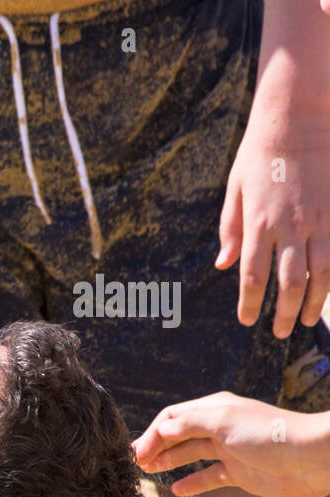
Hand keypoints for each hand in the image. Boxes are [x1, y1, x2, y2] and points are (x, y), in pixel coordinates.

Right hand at [133, 391, 329, 496]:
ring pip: (189, 455)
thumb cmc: (269, 434)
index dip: (152, 434)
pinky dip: (192, 483)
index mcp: (214, 409)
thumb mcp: (221, 421)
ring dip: (168, 461)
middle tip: (135, 463)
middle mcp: (218, 427)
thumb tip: (160, 429)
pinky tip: (178, 489)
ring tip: (148, 472)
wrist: (311, 458)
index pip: (172, 418)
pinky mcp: (238, 473)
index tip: (136, 452)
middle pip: (178, 436)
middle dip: (155, 447)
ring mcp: (228, 451)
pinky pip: (208, 477)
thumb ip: (187, 424)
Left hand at [217, 116, 329, 338]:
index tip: (246, 321)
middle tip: (280, 332)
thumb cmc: (258, 154)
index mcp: (258, 224)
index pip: (252, 276)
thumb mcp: (234, 190)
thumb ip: (230, 230)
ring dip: (314, 301)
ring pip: (321, 273)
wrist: (297, 118)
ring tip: (305, 320)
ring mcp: (318, 219)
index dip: (250, 303)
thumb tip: (223, 265)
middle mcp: (290, 226)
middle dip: (284, 312)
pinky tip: (327, 291)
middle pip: (290, 282)